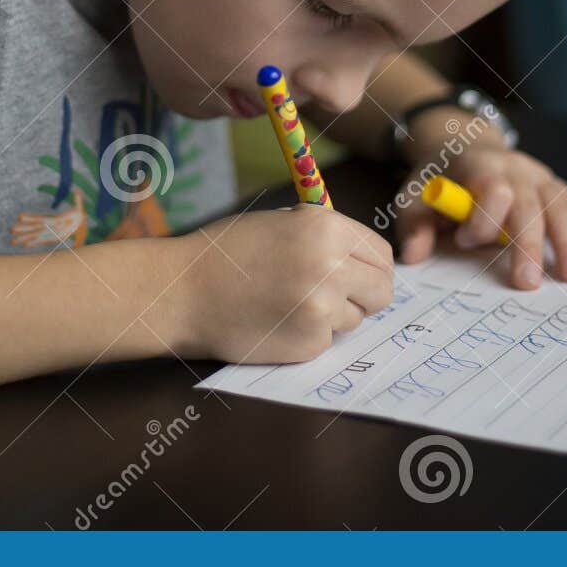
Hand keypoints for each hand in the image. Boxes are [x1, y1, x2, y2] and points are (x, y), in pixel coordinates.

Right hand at [177, 204, 393, 363]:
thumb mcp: (282, 222)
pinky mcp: (310, 343)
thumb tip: (366, 257)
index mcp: (328, 228)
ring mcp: (323, 308)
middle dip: (365, 295)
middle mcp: (333, 266)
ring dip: (334, 315)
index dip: (373, 266)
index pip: (383, 254)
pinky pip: (328, 340)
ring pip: (356, 318)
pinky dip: (310, 335)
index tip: (362, 274)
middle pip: (382, 291)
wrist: (183, 292)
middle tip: (339, 296)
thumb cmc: (227, 253)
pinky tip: (278, 321)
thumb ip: (327, 236)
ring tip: (291, 304)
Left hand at [391, 139, 566, 289]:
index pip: (490, 189)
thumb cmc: (440, 180)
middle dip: (528, 244)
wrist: (463, 148)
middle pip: (528, 205)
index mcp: (480, 166)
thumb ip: (414, 226)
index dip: (480, 218)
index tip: (463, 240)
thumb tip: (413, 257)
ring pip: (559, 208)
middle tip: (528, 282)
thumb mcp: (415, 196)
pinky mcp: (557, 191)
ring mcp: (541, 179)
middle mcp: (517, 170)